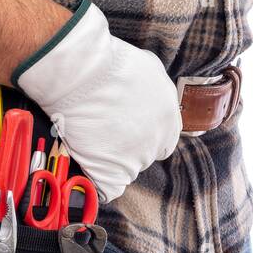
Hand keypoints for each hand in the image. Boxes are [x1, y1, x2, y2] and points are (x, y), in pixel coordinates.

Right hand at [14, 0, 180, 201]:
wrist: (81, 74)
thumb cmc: (113, 65)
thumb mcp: (152, 70)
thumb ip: (158, 94)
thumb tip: (152, 101)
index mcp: (170, 121)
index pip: (163, 141)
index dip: (144, 135)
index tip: (126, 129)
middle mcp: (157, 143)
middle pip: (145, 157)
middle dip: (128, 148)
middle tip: (106, 131)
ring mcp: (135, 159)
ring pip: (125, 170)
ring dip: (111, 160)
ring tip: (90, 138)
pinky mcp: (111, 172)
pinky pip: (109, 188)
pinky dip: (99, 181)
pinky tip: (88, 163)